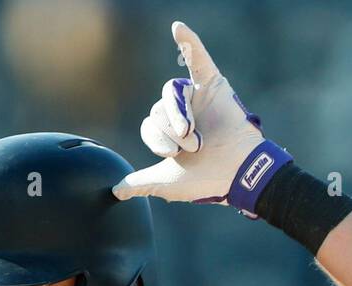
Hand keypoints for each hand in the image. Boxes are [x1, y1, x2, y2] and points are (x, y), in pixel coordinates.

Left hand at [112, 22, 290, 216]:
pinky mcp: (214, 84)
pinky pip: (199, 58)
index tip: (171, 155)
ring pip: (172, 92)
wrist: (237, 174)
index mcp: (171, 131)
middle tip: (192, 148)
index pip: (149, 125)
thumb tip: (115, 191)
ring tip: (194, 136)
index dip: (156, 140)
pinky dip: (190, 42)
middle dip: (170, 132)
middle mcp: (182, 111)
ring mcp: (198, 96)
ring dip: (179, 116)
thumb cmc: (205, 180)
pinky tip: (178, 28)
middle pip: (158, 108)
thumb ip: (140, 183)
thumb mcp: (165, 183)